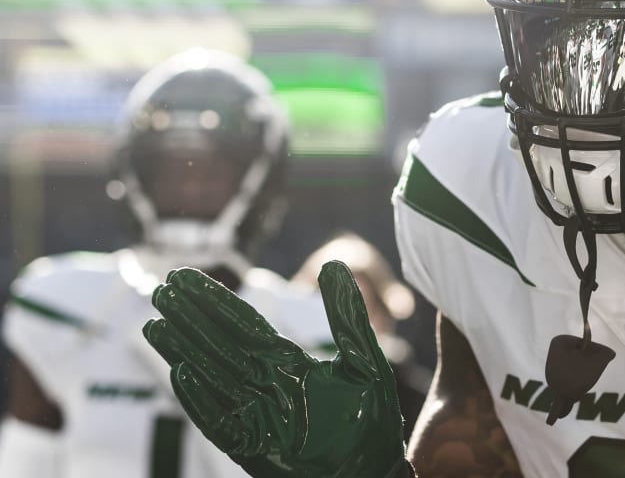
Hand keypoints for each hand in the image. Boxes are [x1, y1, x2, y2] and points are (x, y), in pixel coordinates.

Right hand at [143, 261, 408, 477]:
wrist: (373, 470)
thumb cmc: (371, 417)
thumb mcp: (364, 360)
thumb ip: (347, 315)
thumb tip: (335, 263)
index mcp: (287, 361)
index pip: (243, 324)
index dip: (214, 300)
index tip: (185, 277)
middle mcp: (264, 383)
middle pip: (220, 344)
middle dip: (191, 319)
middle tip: (161, 290)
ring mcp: (255, 414)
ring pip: (212, 376)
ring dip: (184, 351)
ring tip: (155, 326)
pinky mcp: (252, 446)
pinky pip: (220, 420)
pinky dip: (201, 399)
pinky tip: (183, 373)